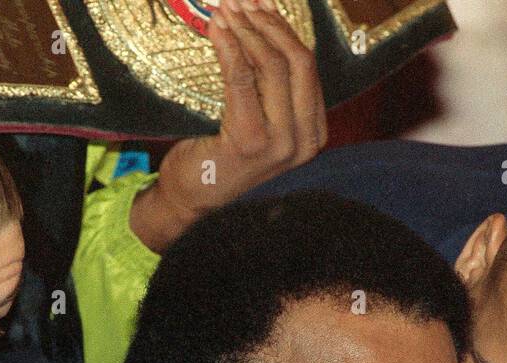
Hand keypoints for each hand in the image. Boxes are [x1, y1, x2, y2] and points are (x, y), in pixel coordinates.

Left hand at [129, 0, 327, 252]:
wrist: (193, 199)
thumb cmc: (220, 157)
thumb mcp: (257, 122)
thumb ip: (270, 90)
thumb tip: (262, 29)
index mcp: (313, 132)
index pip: (308, 67)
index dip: (283, 28)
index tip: (259, 4)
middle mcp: (305, 140)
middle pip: (297, 61)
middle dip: (267, 23)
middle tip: (239, 0)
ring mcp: (280, 144)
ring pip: (273, 66)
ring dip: (246, 30)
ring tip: (224, 9)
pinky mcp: (249, 142)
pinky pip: (242, 79)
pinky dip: (229, 47)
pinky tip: (216, 29)